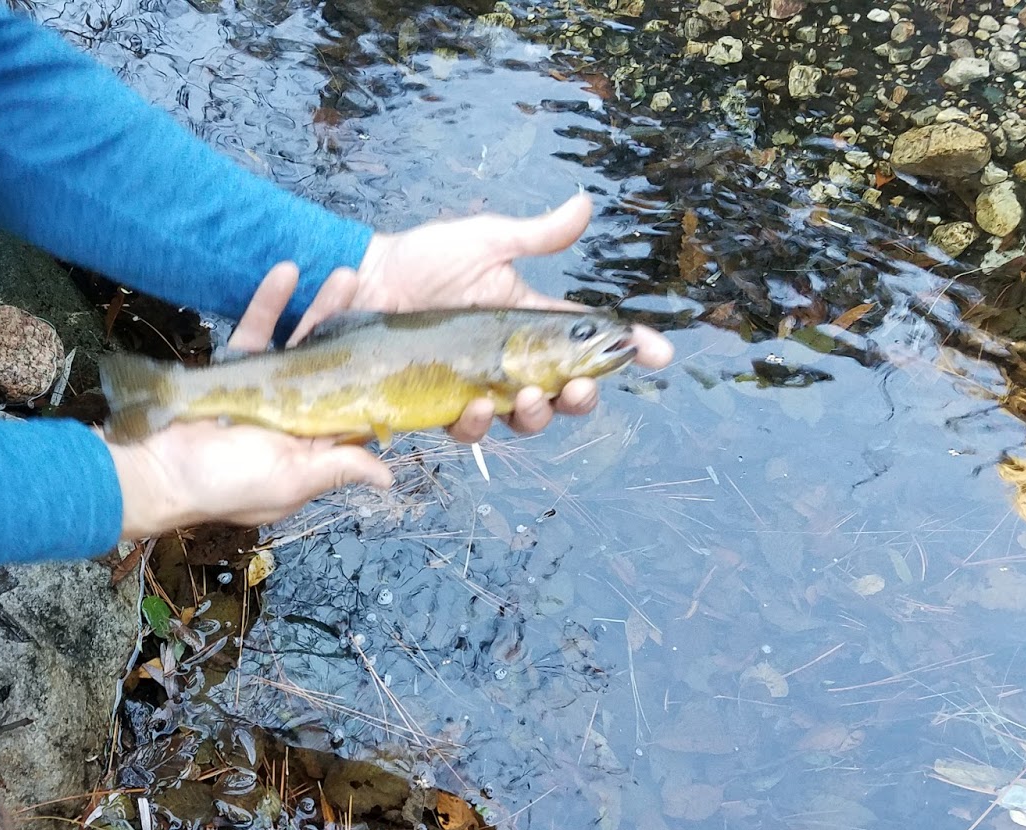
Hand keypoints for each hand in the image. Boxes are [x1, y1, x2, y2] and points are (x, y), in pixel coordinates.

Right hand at [102, 271, 392, 539]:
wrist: (154, 469)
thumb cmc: (224, 485)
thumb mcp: (287, 482)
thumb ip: (335, 469)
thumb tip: (388, 479)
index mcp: (309, 444)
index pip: (352, 411)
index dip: (376, 382)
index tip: (401, 349)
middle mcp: (292, 415)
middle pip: (332, 367)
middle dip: (354, 333)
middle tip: (378, 297)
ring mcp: (264, 390)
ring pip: (299, 343)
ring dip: (319, 309)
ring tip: (346, 275)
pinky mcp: (234, 369)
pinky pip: (258, 331)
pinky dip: (270, 302)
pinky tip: (287, 272)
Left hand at [281, 193, 675, 440]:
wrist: (365, 280)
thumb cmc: (424, 258)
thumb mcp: (485, 241)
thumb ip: (536, 235)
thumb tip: (585, 205)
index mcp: (531, 322)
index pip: (591, 340)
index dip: (629, 350)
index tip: (660, 355)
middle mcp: (512, 361)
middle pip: (565, 394)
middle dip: (581, 398)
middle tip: (578, 389)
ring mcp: (477, 385)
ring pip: (524, 419)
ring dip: (535, 415)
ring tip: (527, 398)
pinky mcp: (439, 403)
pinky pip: (469, 428)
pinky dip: (477, 423)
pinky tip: (475, 405)